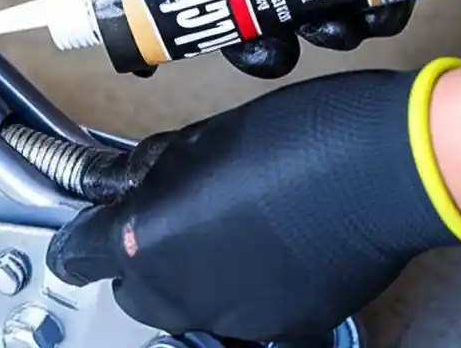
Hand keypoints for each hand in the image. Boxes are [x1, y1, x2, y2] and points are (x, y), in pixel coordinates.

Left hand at [47, 69, 460, 342]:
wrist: (383, 168)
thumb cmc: (299, 135)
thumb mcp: (201, 137)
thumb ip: (155, 170)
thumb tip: (136, 182)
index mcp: (147, 238)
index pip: (77, 256)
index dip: (83, 239)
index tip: (89, 230)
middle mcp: (181, 290)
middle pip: (131, 290)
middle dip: (139, 260)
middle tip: (169, 219)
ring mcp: (233, 315)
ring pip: (188, 306)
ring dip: (195, 275)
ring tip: (231, 227)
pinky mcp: (282, 325)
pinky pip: (245, 312)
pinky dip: (248, 287)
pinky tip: (273, 247)